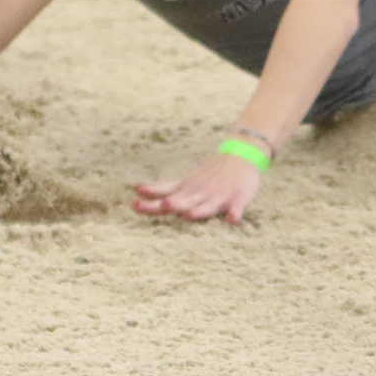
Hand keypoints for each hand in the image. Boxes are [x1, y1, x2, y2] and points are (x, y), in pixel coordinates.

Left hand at [131, 153, 262, 223]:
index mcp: (186, 189)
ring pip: (208, 206)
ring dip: (199, 210)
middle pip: (185, 202)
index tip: (134, 203)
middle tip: (164, 205)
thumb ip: (162, 189)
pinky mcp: (238, 200)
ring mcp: (218, 197)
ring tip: (190, 215)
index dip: (151, 201)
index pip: (165, 195)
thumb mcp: (184, 180)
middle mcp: (200, 194)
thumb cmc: (208, 174)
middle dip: (175, 204)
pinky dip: (234, 214)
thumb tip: (136, 190)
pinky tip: (231, 219)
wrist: (241, 156)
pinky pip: (236, 209)